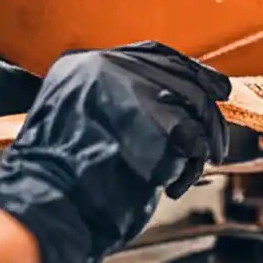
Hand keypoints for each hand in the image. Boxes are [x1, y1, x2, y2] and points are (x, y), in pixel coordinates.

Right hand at [0, 41, 229, 262]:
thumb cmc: (60, 179)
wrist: (47, 209)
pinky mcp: (161, 125)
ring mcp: (137, 94)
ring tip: (185, 173)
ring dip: (200, 146)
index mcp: (82, 64)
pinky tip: (170, 186)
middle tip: (216, 143)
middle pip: (184, 79)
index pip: (155, 54)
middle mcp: (109, 69)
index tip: (215, 87)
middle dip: (208, 113)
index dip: (191, 72)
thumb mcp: (77, 119)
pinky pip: (194, 143)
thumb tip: (173, 102)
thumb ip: (117, 101)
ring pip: (195, 110)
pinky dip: (188, 169)